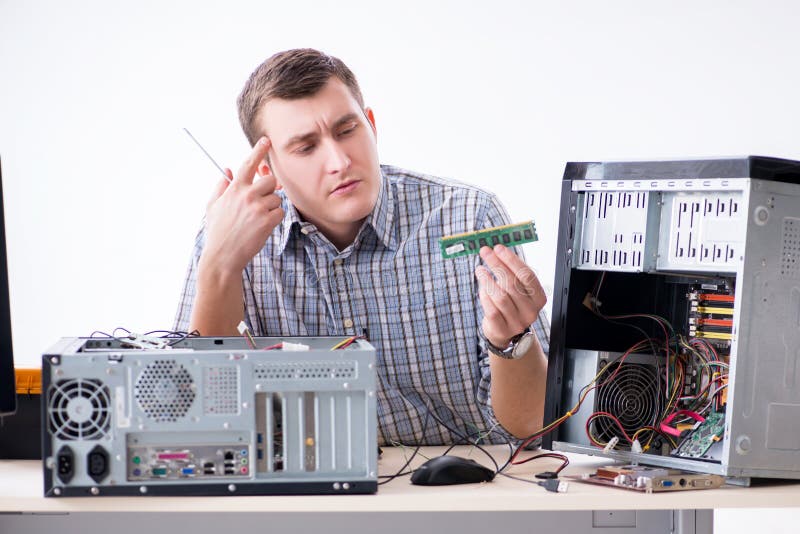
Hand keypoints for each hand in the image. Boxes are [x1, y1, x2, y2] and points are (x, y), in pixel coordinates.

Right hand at [201, 137, 283, 274]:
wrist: (223, 256)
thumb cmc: (218, 232)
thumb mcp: (213, 206)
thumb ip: (222, 186)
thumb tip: (228, 170)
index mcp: (234, 189)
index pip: (248, 164)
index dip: (258, 151)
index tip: (266, 140)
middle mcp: (247, 195)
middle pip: (270, 181)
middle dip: (268, 190)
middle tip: (260, 202)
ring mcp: (258, 207)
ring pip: (276, 199)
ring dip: (271, 208)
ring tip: (256, 220)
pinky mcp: (267, 220)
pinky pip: (280, 213)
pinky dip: (274, 219)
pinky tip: (261, 227)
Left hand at [476, 244, 545, 348]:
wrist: (504, 332)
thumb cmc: (510, 305)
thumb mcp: (517, 290)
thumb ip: (511, 273)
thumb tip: (497, 251)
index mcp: (539, 298)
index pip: (527, 275)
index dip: (511, 260)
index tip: (498, 248)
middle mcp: (530, 311)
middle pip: (512, 284)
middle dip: (496, 265)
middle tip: (485, 252)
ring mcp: (517, 322)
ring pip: (501, 297)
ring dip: (488, 280)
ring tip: (480, 270)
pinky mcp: (502, 330)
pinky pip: (491, 309)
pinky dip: (484, 295)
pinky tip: (481, 286)